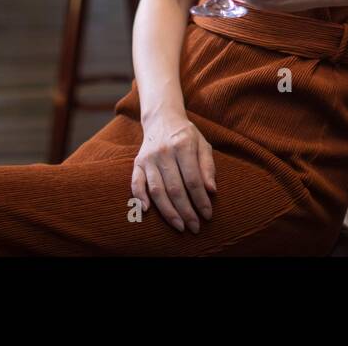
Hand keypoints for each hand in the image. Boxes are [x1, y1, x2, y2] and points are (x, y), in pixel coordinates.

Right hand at [132, 111, 216, 232]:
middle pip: (175, 189)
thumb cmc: (187, 135)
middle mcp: (164, 152)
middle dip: (186, 211)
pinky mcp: (137, 163)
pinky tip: (146, 211)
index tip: (208, 215)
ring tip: (179, 226)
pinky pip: (136, 183)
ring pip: (157, 190)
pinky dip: (139, 198)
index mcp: (183, 145)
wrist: (162, 119)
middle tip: (195, 228)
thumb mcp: (203, 144)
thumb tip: (211, 191)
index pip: (193, 180)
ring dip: (168, 212)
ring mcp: (148, 158)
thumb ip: (208, 167)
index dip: (201, 200)